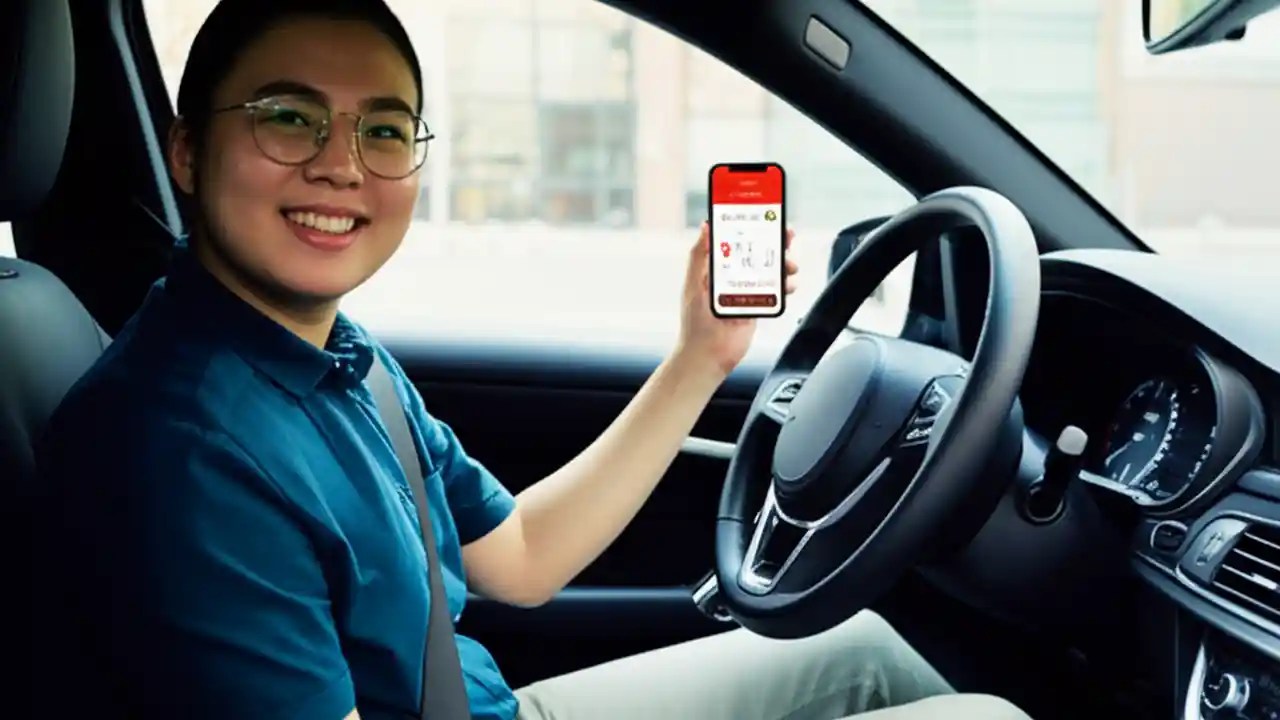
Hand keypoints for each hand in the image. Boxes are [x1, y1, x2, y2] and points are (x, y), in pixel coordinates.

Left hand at [674, 221, 798, 378]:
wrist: (708, 356)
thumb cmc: (695, 322)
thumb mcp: (693, 284)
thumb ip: (699, 256)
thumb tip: (705, 227)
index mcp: (716, 268)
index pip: (735, 241)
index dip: (750, 228)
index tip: (764, 216)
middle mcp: (732, 278)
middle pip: (757, 254)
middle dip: (774, 244)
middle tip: (786, 237)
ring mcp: (746, 292)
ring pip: (770, 272)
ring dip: (783, 265)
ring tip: (789, 265)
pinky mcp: (757, 307)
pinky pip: (775, 292)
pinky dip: (785, 286)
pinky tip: (789, 284)